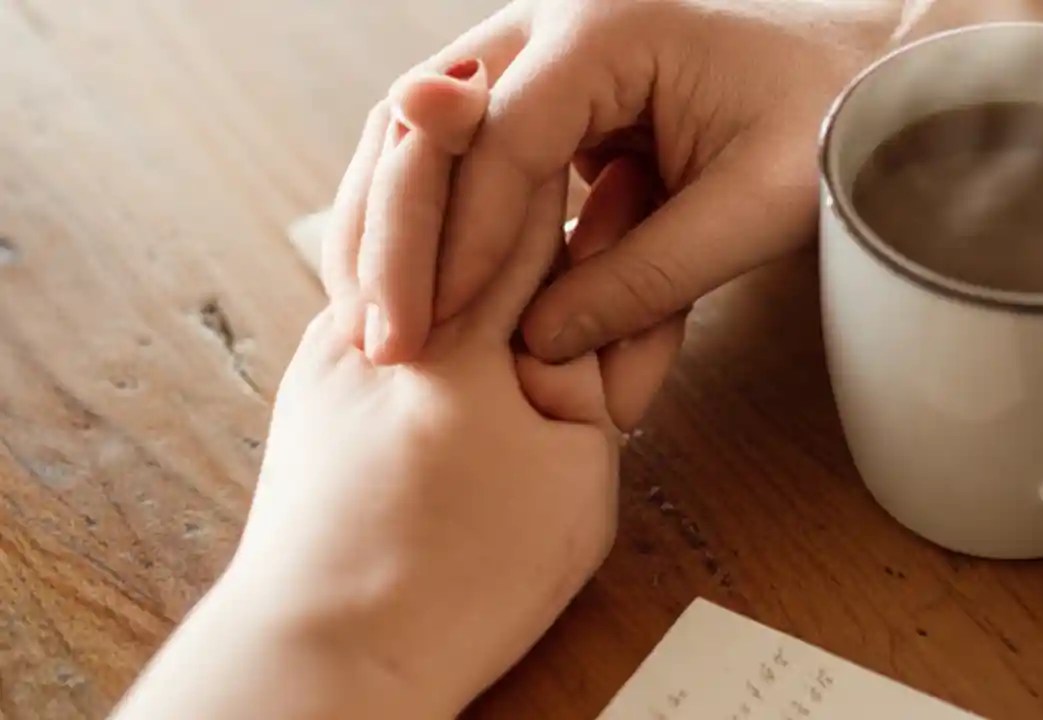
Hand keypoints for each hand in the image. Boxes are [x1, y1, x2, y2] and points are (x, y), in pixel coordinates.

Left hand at [234, 167, 618, 716]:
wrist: (324, 653)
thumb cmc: (455, 581)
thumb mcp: (572, 476)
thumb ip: (589, 369)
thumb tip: (593, 301)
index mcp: (461, 335)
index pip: (530, 218)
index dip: (585, 193)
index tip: (627, 176)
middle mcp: (381, 314)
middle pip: (450, 199)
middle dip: (510, 177)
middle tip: (565, 172)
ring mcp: (331, 342)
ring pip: (397, 228)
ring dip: (454, 205)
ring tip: (501, 188)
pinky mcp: (313, 376)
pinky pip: (370, 278)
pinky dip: (413, 252)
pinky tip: (445, 260)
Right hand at [383, 0, 900, 366]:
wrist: (864, 76)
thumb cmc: (827, 124)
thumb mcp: (751, 210)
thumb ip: (644, 279)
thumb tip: (534, 349)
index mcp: (606, 27)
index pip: (498, 140)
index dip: (460, 247)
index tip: (435, 336)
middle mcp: (555, 23)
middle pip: (429, 126)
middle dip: (399, 237)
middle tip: (380, 341)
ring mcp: (544, 56)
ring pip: (431, 141)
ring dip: (403, 234)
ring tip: (382, 331)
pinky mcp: (550, 101)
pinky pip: (470, 160)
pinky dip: (445, 229)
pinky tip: (426, 299)